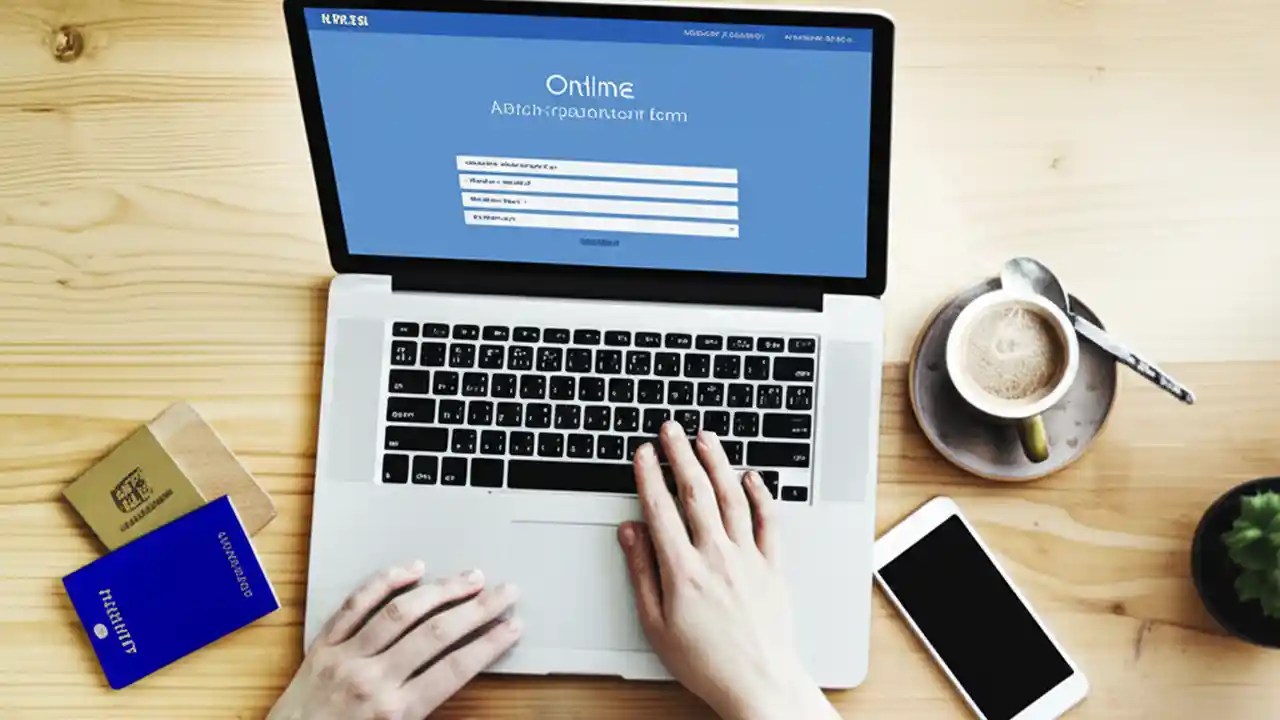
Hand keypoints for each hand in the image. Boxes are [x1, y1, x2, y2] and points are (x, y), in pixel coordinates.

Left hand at [268, 562, 520, 719]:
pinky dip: (383, 583)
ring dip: (440, 591)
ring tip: (468, 577)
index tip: (512, 625)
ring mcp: (346, 659)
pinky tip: (410, 570)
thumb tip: (460, 677)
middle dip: (477, 609)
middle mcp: (373, 680)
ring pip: (401, 612)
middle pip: (436, 634)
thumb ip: (427, 710)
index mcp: (396, 712)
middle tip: (505, 591)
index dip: (489, 643)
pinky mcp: (322, 647)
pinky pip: (355, 605)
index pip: (456, 668)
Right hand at [618, 422, 838, 719]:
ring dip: (717, 462)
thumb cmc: (705, 662)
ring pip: (732, 497)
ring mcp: (748, 558)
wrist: (758, 682)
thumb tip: (630, 533)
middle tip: (669, 429)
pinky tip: (751, 476)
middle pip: (696, 492)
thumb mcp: (655, 624)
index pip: (660, 509)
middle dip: (679, 455)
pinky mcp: (773, 566)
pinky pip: (768, 521)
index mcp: (682, 570)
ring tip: (704, 438)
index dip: (648, 476)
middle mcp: (717, 556)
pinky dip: (760, 494)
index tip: (642, 453)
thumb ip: (642, 573)